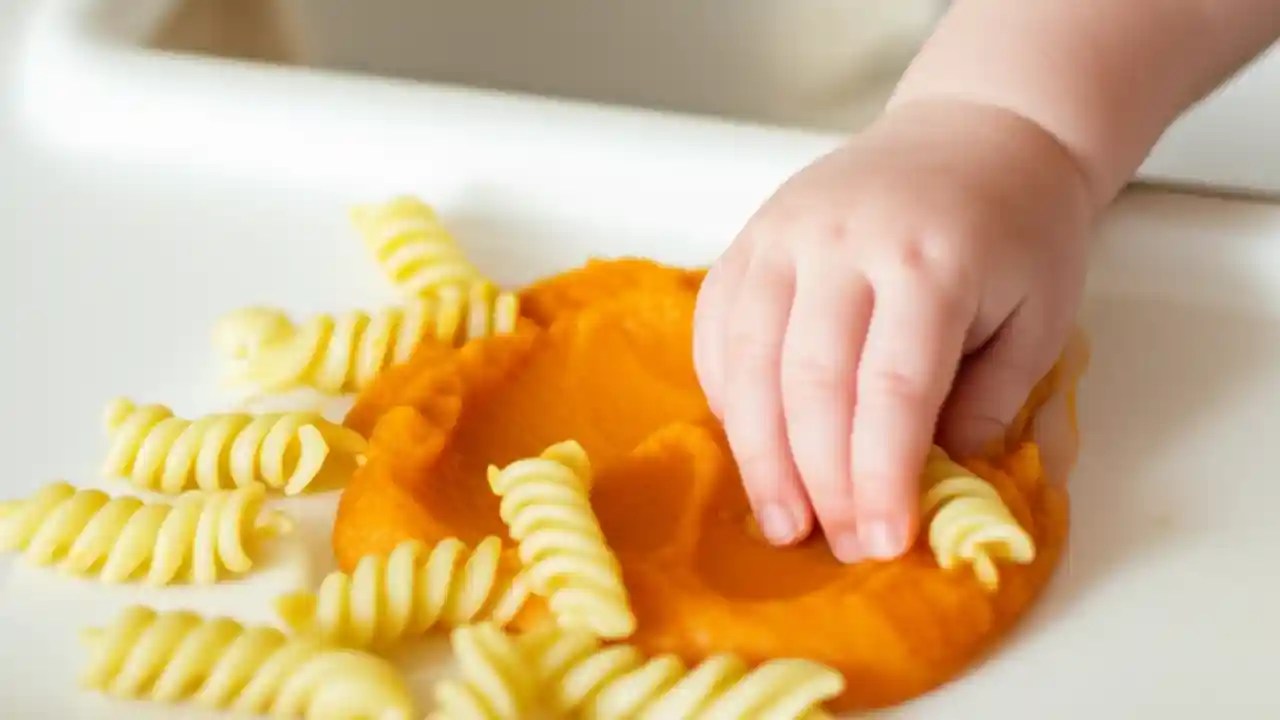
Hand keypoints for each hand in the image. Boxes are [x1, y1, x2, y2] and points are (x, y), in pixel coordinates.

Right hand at [693, 98, 1094, 561]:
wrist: (975, 132)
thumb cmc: (1017, 231)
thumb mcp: (1040, 318)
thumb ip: (987, 403)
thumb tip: (927, 486)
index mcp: (931, 259)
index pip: (892, 387)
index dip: (881, 475)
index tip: (883, 542)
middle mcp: (845, 239)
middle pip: (810, 380)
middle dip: (818, 478)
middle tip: (833, 544)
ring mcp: (784, 232)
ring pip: (748, 357)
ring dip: (759, 452)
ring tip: (781, 520)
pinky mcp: (751, 237)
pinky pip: (717, 326)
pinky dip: (727, 395)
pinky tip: (750, 444)